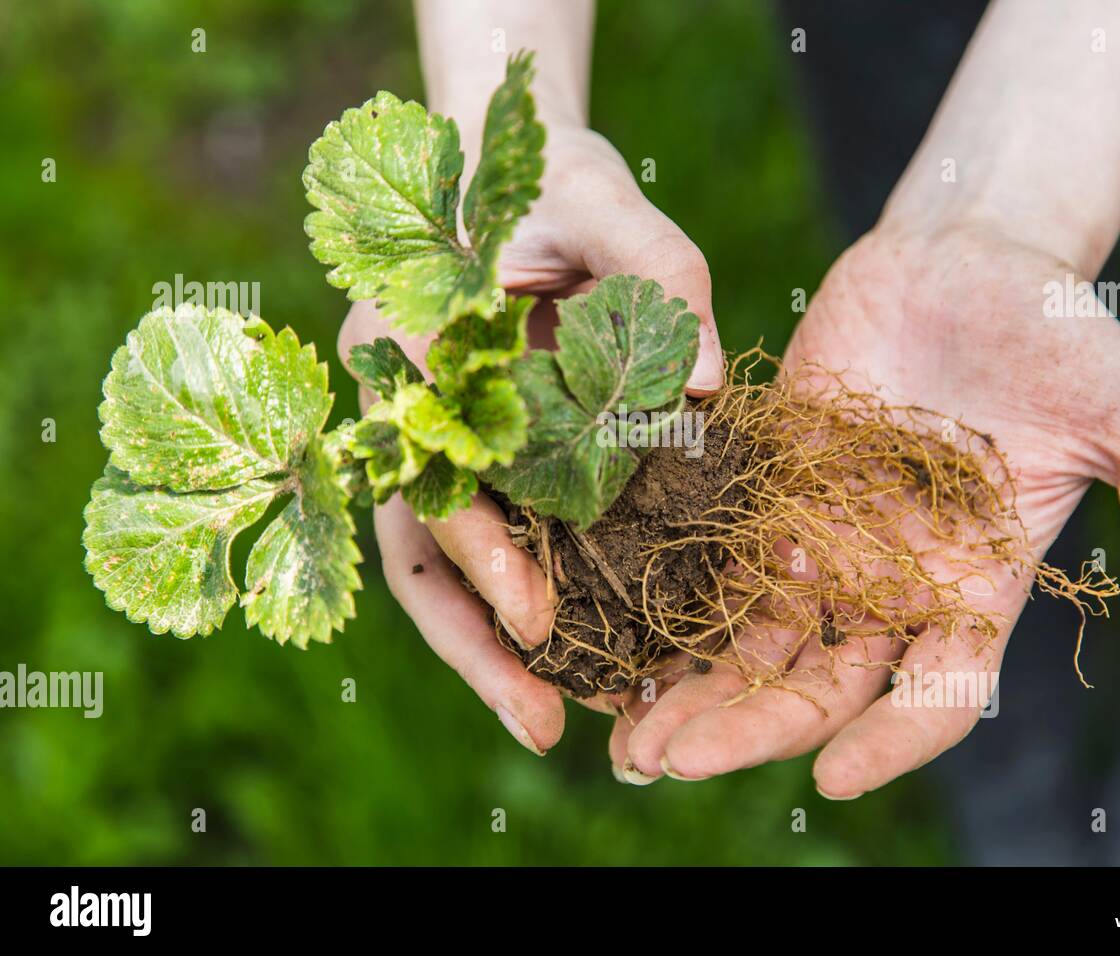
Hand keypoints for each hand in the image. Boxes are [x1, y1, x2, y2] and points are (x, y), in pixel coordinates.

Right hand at [339, 122, 723, 753]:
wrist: (526, 186)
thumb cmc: (563, 190)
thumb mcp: (614, 208)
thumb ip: (660, 274)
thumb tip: (702, 393)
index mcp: (407, 337)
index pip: (426, 462)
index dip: (475, 547)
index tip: (537, 618)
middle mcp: (397, 403)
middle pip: (414, 540)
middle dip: (475, 637)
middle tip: (540, 721)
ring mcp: (425, 439)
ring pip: (436, 560)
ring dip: (489, 643)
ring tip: (554, 718)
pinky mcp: (470, 461)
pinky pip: (482, 541)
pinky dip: (520, 600)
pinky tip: (571, 654)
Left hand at [612, 219, 1119, 794]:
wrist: (965, 252)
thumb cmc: (1059, 330)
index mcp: (975, 584)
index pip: (933, 694)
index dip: (889, 744)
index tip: (831, 777)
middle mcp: (890, 578)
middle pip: (817, 686)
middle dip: (747, 731)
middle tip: (669, 765)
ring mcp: (821, 536)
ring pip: (750, 639)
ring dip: (692, 692)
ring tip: (627, 738)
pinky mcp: (764, 484)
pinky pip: (710, 558)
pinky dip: (669, 603)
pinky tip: (614, 632)